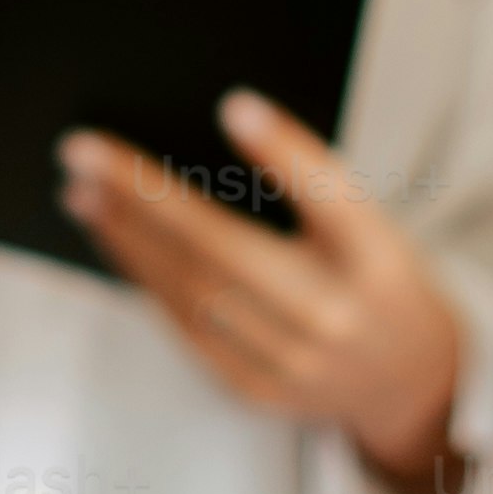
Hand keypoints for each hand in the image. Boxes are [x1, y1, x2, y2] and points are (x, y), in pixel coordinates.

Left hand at [61, 93, 467, 492]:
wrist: (410, 381)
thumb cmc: (373, 276)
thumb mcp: (370, 222)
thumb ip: (312, 178)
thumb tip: (230, 112)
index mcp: (377, 260)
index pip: (331, 198)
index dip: (283, 152)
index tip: (232, 104)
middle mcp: (335, 316)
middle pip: (227, 249)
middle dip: (146, 198)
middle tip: (83, 153)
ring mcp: (292, 362)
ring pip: (192, 291)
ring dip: (127, 238)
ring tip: (82, 192)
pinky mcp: (255, 389)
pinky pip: (186, 327)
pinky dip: (146, 280)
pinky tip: (114, 241)